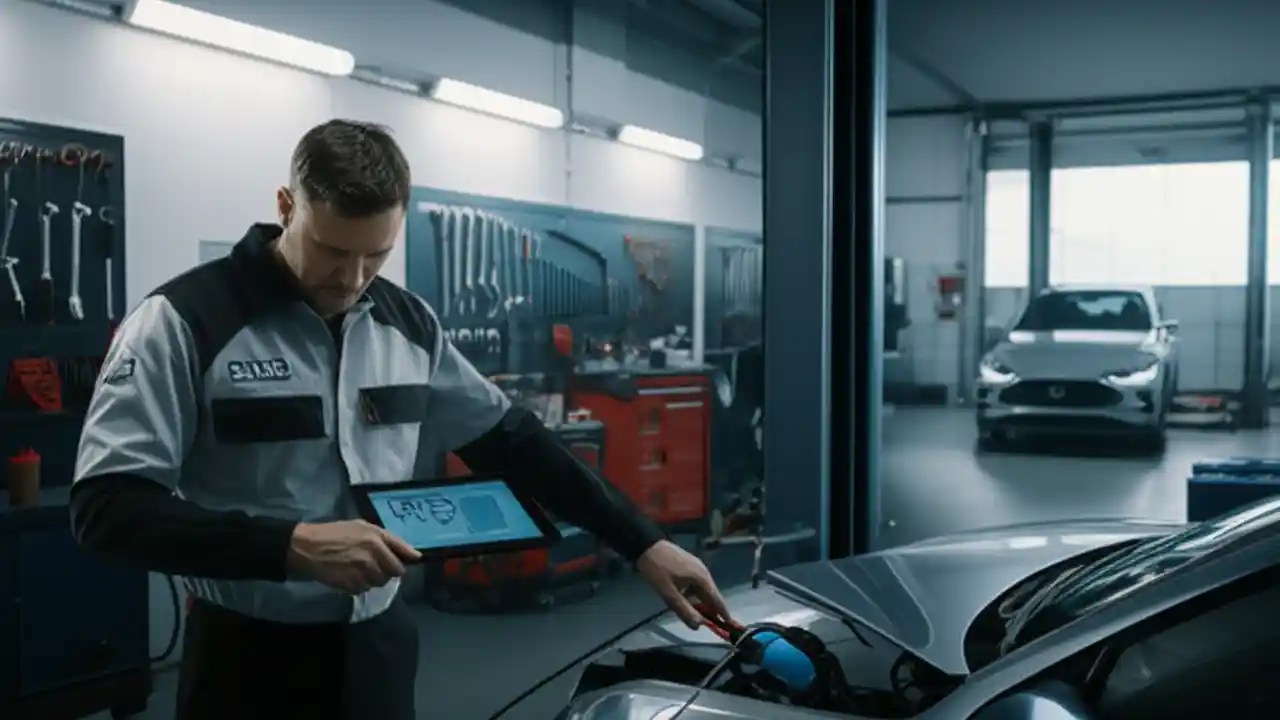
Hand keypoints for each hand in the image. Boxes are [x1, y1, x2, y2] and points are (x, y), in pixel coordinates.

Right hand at [287, 520, 421, 594]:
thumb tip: (413, 554)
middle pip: (394, 572)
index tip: (411, 561)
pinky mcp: (350, 585)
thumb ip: (387, 539)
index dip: (407, 559)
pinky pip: (363, 589)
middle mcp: (373, 555)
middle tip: (375, 565)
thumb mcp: (362, 526)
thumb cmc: (335, 533)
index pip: (402, 554)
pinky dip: (359, 585)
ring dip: (373, 579)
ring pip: (379, 582)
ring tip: (359, 569)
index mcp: (377, 538)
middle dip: (388, 571)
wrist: (307, 547)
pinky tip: (349, 576)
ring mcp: (362, 571)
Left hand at [636, 540, 730, 629]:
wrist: (646, 544)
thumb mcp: (669, 593)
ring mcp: (696, 567)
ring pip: (701, 589)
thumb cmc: (658, 569)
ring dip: (699, 602)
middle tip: (706, 624)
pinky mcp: (688, 565)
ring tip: (693, 614)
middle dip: (709, 610)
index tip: (729, 625)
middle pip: (710, 595)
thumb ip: (684, 610)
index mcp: (702, 578)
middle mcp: (703, 572)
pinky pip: (695, 583)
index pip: (717, 599)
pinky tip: (684, 599)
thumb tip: (698, 626)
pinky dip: (693, 594)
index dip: (723, 613)